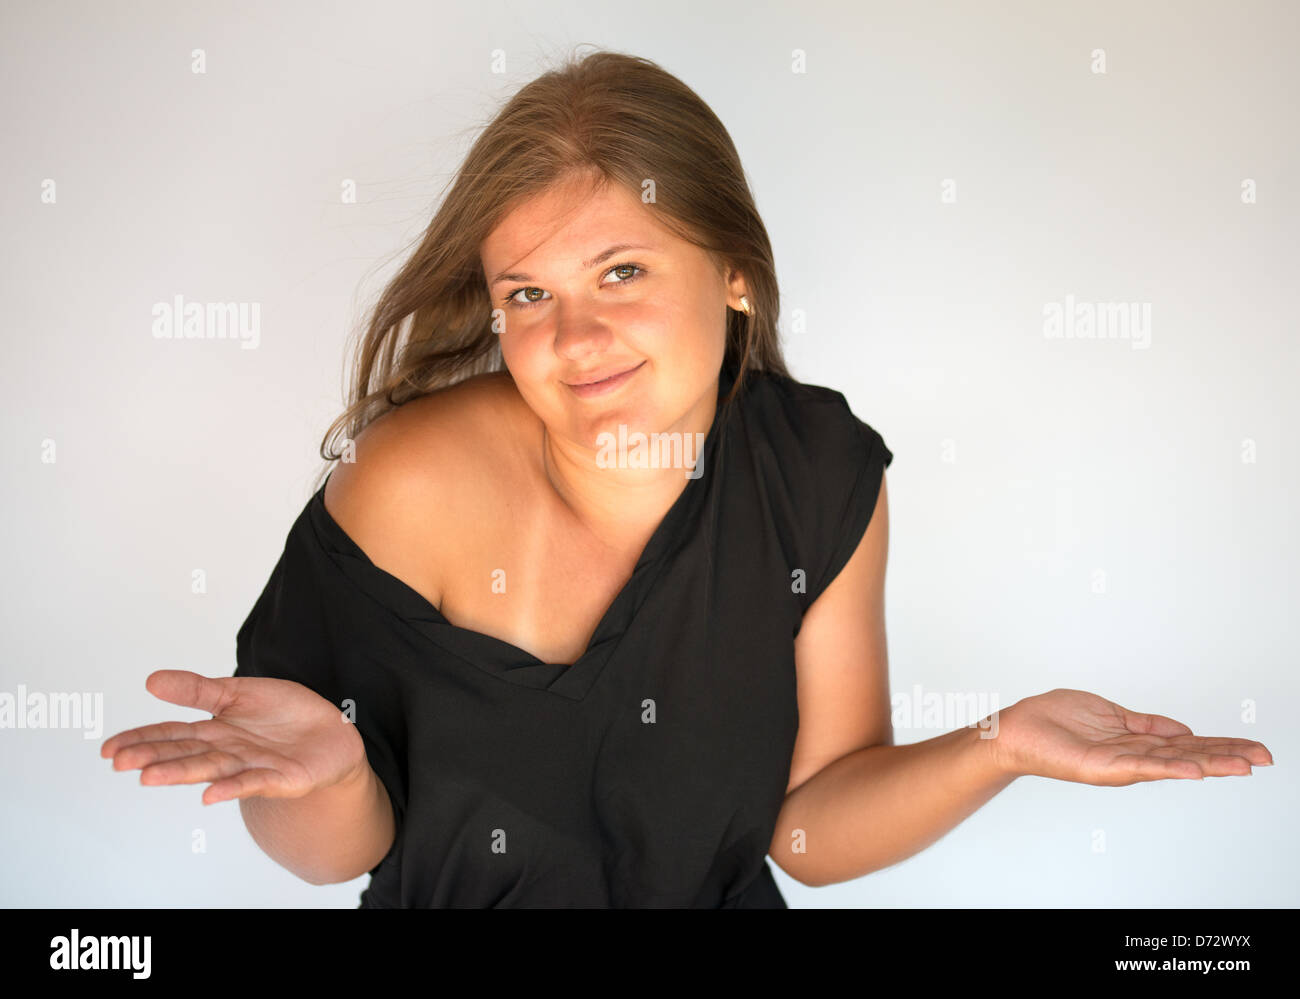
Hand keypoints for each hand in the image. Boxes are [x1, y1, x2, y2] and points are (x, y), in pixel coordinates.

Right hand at [101, 669, 367, 804]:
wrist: (332, 734)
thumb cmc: (284, 714)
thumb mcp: (239, 692)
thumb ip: (197, 690)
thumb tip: (150, 680)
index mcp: (215, 731)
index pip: (172, 735)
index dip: (141, 741)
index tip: (108, 749)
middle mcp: (228, 752)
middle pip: (186, 754)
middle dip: (153, 758)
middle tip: (121, 763)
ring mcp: (252, 768)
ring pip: (213, 770)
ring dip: (182, 774)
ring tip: (150, 776)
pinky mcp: (281, 779)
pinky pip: (255, 782)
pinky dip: (233, 788)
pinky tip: (210, 795)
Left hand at [986, 688, 1273, 784]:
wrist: (1016, 730)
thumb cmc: (1055, 720)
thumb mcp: (1112, 715)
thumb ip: (1147, 725)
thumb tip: (1184, 730)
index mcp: (1137, 743)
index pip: (1188, 744)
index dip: (1221, 745)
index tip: (1254, 748)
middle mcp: (1132, 757)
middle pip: (1189, 756)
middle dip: (1227, 756)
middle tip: (1264, 757)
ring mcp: (1118, 763)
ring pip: (1172, 763)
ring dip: (1209, 764)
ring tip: (1242, 765)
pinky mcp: (1101, 765)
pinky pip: (1140, 766)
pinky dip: (1168, 767)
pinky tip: (1194, 768)